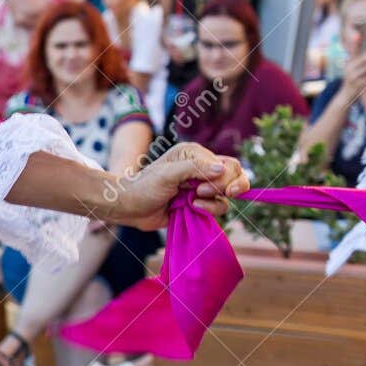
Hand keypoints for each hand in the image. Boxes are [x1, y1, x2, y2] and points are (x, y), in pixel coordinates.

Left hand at [107, 143, 248, 230]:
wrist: (130, 208)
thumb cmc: (144, 187)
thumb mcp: (167, 174)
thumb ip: (194, 169)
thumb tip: (221, 168)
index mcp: (195, 155)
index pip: (228, 164)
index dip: (225, 178)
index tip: (208, 189)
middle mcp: (202, 168)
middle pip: (234, 177)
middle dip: (224, 188)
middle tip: (200, 193)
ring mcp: (202, 187)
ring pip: (227, 196)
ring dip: (214, 202)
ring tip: (193, 202)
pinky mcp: (200, 203)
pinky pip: (218, 208)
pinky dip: (210, 211)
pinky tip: (194, 209)